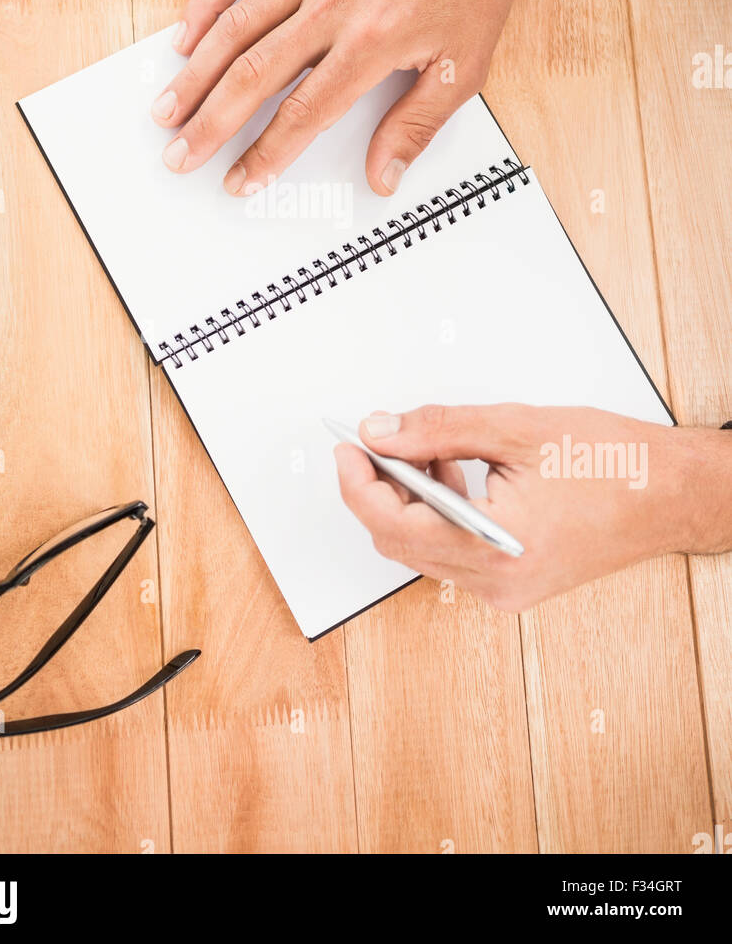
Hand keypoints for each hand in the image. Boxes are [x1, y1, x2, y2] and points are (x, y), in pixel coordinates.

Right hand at [150, 0, 534, 197]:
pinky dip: (207, 2)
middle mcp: (332, 6)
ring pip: (236, 27)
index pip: (302, 113)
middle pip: (254, 75)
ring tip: (167, 109)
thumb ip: (416, 126)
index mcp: (371, 43)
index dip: (265, 154)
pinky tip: (186, 35)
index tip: (240, 181)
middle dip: (211, 123)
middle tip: (180, 156)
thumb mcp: (462, 68)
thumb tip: (383, 177)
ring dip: (195, 72)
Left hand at [334, 403, 730, 609]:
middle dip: (381, 487)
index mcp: (493, 548)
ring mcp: (506, 589)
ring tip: (434, 447)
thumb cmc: (613, 463)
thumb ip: (437, 429)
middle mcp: (496, 582)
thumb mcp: (514, 428)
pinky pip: (455, 550)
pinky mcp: (515, 581)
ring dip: (415, 496)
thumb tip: (381, 432)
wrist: (672, 495)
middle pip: (402, 540)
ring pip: (426, 546)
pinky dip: (444, 511)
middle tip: (378, 440)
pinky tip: (461, 471)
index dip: (358, 485)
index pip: (393, 525)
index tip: (346, 449)